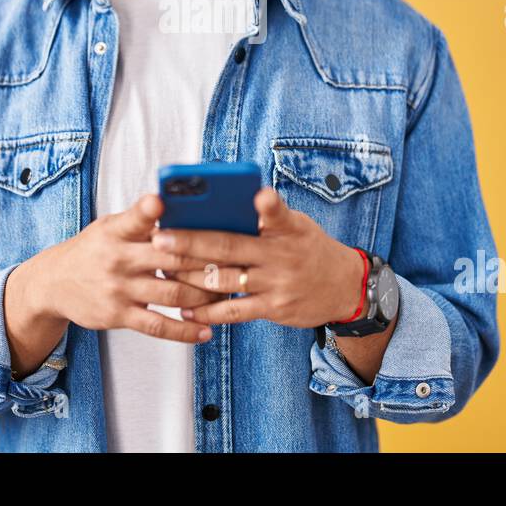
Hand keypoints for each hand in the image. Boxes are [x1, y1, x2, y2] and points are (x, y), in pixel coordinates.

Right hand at [36, 192, 227, 343]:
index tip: (161, 201)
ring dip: (204, 295)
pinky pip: (157, 326)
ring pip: (171, 292)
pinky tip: (205, 332)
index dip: (148, 209)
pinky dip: (184, 331)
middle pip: (169, 257)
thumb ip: (141, 220)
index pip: (136, 218)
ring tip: (229, 294)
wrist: (53, 283)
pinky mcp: (119, 315)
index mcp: (116, 230)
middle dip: (206, 259)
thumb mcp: (109, 226)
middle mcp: (118, 258)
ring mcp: (119, 289)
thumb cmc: (94, 249)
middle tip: (237, 259)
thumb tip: (179, 204)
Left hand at [151, 188, 365, 329]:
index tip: (258, 195)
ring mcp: (276, 284)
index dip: (268, 204)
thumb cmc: (310, 248)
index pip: (277, 212)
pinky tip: (185, 309)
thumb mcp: (298, 225)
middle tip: (160, 239)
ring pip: (224, 280)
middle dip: (191, 243)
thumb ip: (267, 217)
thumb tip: (228, 202)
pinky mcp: (274, 308)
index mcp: (288, 228)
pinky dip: (208, 311)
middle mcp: (282, 255)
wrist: (345, 287)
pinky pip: (234, 311)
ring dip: (189, 277)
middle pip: (229, 247)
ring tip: (162, 271)